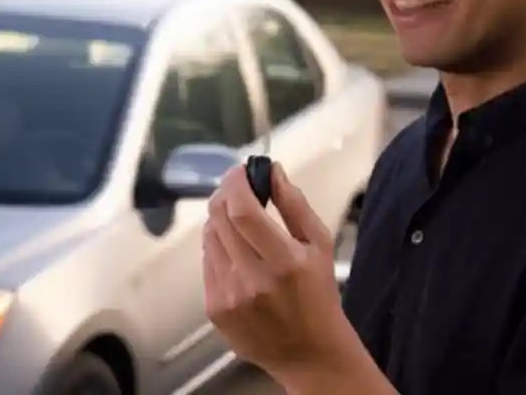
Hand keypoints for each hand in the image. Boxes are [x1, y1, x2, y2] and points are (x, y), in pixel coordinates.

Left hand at [202, 161, 357, 381]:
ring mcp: (229, 296)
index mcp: (283, 262)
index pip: (242, 211)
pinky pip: (207, 263)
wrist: (309, 354)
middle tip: (238, 190)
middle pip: (219, 219)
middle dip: (226, 195)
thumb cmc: (318, 295)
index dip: (235, 183)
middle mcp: (251, 280)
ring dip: (221, 221)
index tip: (239, 171)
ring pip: (209, 238)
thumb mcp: (319, 245)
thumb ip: (294, 205)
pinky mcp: (214, 309)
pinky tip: (237, 255)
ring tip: (241, 224)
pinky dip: (219, 249)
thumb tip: (272, 171)